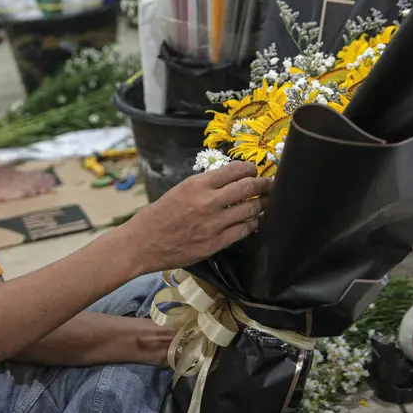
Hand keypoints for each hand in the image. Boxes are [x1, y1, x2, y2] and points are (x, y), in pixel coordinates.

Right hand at [122, 162, 268, 272]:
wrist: (143, 243)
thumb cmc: (157, 216)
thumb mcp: (179, 191)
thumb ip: (203, 186)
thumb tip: (227, 181)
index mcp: (197, 184)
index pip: (233, 170)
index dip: (249, 169)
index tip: (254, 170)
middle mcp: (208, 201)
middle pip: (247, 188)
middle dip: (263, 184)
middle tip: (270, 184)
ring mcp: (214, 224)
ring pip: (250, 210)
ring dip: (261, 205)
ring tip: (265, 203)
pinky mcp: (216, 243)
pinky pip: (243, 231)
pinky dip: (252, 224)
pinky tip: (254, 222)